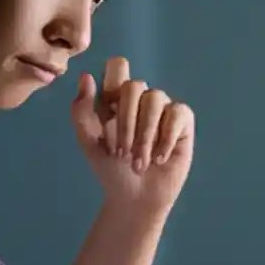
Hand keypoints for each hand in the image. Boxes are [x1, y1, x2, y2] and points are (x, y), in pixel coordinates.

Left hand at [71, 57, 194, 215]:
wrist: (134, 198)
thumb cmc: (111, 170)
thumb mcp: (89, 142)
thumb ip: (81, 111)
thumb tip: (86, 76)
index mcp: (116, 98)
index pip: (118, 67)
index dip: (113, 78)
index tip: (108, 110)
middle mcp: (141, 99)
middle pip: (134, 85)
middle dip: (125, 122)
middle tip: (121, 153)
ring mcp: (163, 109)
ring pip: (155, 99)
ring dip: (145, 134)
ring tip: (139, 162)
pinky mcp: (183, 122)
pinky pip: (177, 114)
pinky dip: (166, 138)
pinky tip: (159, 159)